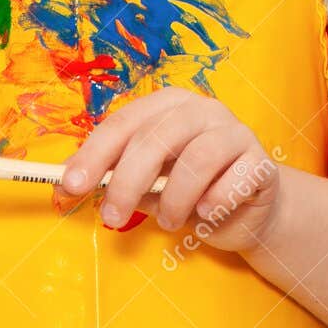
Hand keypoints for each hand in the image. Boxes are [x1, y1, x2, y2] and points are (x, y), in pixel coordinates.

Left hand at [58, 86, 283, 251]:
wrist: (251, 213)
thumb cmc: (190, 192)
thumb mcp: (148, 185)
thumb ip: (117, 180)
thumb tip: (67, 187)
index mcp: (164, 105)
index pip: (122, 124)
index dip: (93, 154)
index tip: (70, 185)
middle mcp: (199, 109)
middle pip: (154, 138)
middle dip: (126, 182)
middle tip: (111, 217)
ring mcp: (234, 130)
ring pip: (196, 159)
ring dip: (174, 199)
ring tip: (169, 223)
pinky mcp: (261, 160)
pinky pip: (235, 180)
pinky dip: (214, 202)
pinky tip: (206, 214)